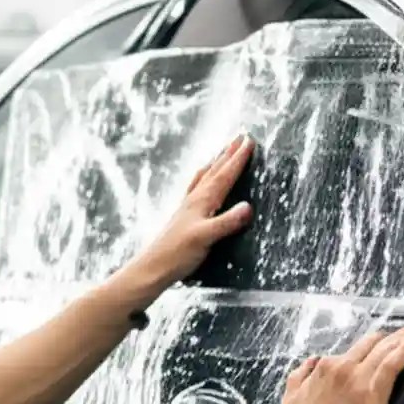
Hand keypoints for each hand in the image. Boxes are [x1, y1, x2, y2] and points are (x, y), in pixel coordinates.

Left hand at [138, 134, 254, 284]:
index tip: (250, 142)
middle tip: (241, 136)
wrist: (153, 267)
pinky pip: (196, 188)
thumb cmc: (178, 254)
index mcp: (202, 201)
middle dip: (229, 154)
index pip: (224, 175)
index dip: (238, 159)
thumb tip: (248, 206)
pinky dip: (202, 178)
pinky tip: (201, 181)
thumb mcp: (206, 238)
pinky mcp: (183, 216)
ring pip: (205, 177)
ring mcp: (187, 206)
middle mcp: (194, 199)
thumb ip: (226, 222)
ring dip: (216, 163)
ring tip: (223, 150)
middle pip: (215, 170)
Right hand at [276, 322, 403, 403]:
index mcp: (325, 367)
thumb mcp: (290, 396)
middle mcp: (342, 366)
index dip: (379, 343)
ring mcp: (359, 377)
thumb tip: (314, 362)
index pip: (359, 348)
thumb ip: (301, 375)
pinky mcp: (373, 392)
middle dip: (402, 332)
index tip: (394, 344)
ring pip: (390, 345)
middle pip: (377, 341)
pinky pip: (396, 360)